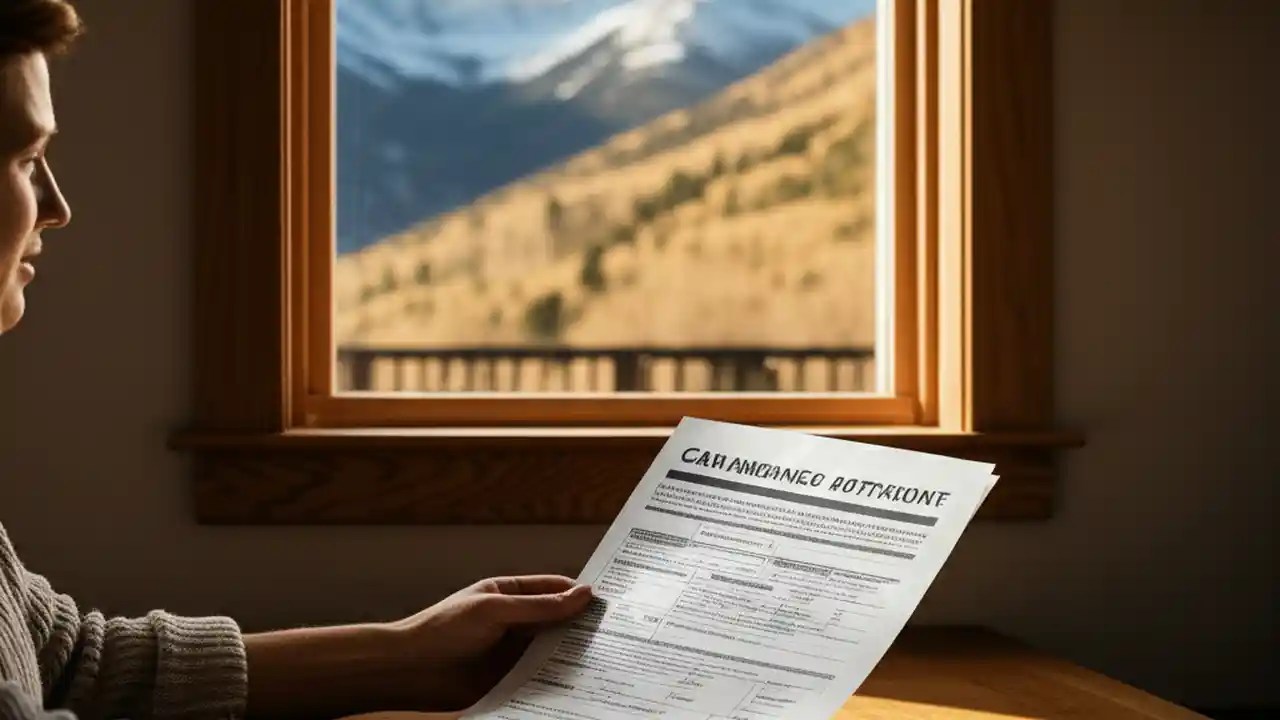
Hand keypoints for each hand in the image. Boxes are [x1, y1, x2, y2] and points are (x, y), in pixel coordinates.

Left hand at [388, 575, 592, 710]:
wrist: (408, 671)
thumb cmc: (443, 629)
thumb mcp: (494, 610)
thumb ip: (539, 606)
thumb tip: (582, 595)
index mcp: (508, 593)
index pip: (553, 589)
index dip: (580, 594)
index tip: (611, 603)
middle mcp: (514, 621)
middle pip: (557, 621)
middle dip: (582, 626)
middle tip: (617, 634)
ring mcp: (511, 651)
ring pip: (552, 651)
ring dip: (573, 655)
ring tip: (606, 660)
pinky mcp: (508, 679)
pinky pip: (539, 677)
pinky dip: (557, 679)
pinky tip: (578, 683)